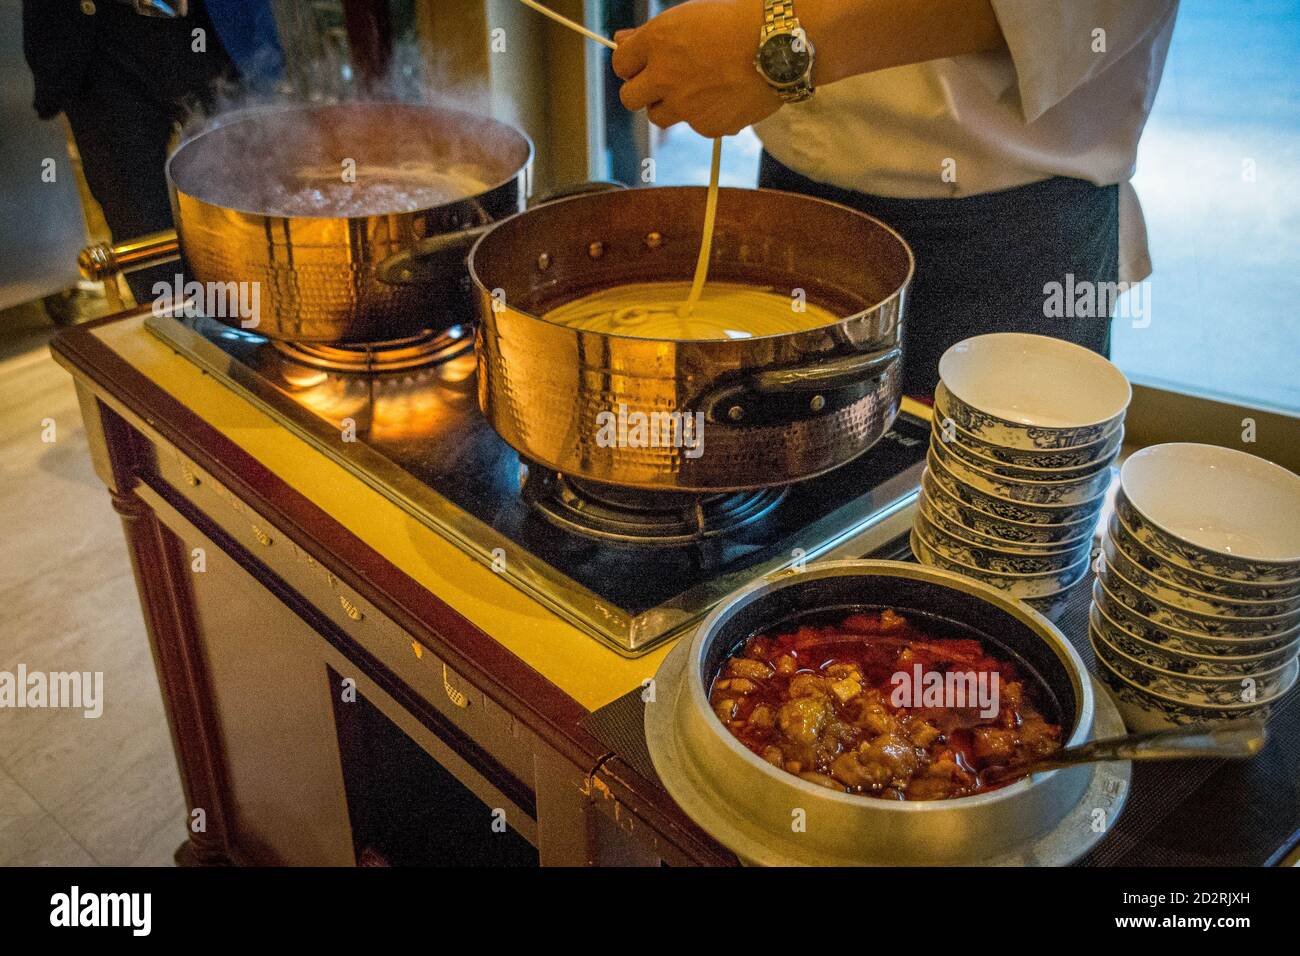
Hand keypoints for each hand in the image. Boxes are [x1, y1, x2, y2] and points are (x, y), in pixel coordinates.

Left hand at [612, 0, 781, 137]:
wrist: (782, 43)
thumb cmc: (738, 21)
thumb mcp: (689, 16)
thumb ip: (651, 35)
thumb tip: (621, 41)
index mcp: (657, 41)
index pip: (620, 64)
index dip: (631, 65)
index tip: (642, 65)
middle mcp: (665, 75)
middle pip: (629, 99)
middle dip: (642, 92)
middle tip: (662, 84)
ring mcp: (685, 105)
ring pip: (659, 117)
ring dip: (671, 106)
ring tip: (699, 88)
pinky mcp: (708, 126)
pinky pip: (696, 125)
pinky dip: (707, 114)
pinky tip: (727, 94)